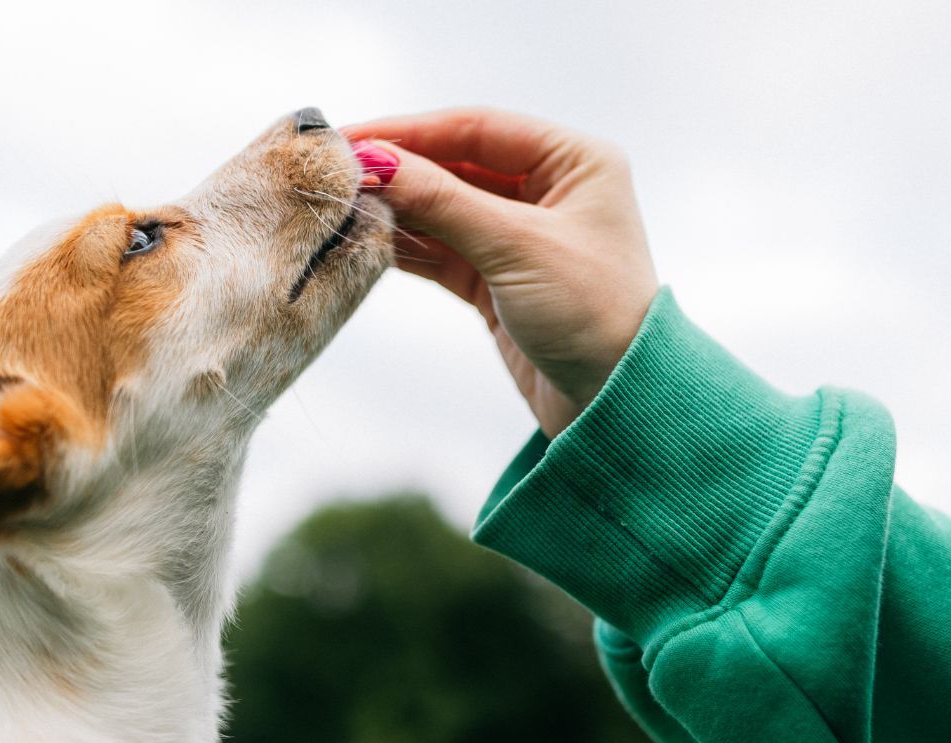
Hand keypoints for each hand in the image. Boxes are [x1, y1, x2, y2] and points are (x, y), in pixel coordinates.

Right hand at [344, 108, 658, 435]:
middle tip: (334, 172)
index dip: (411, 131)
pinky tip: (365, 239)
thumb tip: (374, 162)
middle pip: (456, 164)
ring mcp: (522, 236)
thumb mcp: (516, 246)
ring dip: (396, 209)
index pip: (478, 128)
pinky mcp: (498, 279)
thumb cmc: (593, 313)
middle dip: (399, 171)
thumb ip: (442, 200)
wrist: (615, 405)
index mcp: (575, 160)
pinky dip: (406, 245)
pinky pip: (442, 249)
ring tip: (339, 206)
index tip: (352, 138)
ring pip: (444, 209)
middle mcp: (551, 189)